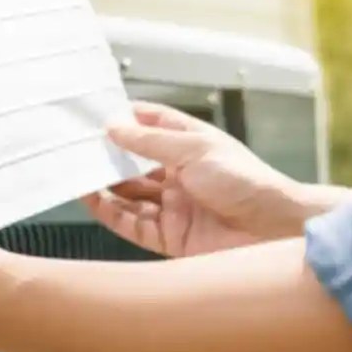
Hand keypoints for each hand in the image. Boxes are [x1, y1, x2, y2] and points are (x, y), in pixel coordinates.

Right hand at [84, 102, 343, 257]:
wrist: (274, 231)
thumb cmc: (247, 182)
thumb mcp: (193, 150)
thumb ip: (149, 141)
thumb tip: (114, 126)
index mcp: (191, 147)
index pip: (153, 126)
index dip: (127, 119)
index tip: (97, 115)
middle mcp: (181, 176)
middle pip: (136, 164)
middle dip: (109, 157)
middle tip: (78, 148)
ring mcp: (175, 206)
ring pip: (130, 195)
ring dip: (105, 186)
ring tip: (78, 174)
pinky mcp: (171, 237)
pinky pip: (133, 224)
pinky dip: (111, 213)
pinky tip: (93, 200)